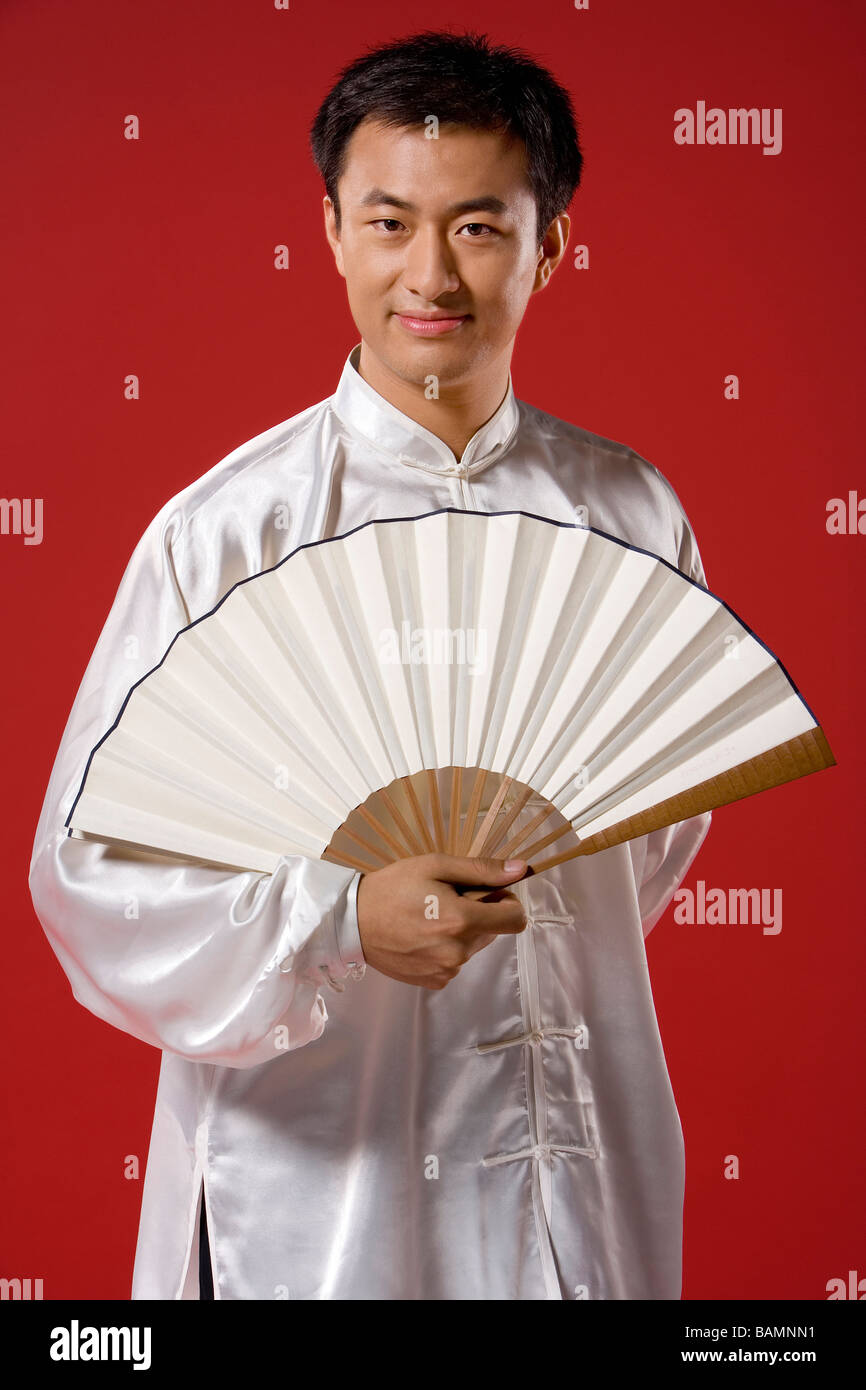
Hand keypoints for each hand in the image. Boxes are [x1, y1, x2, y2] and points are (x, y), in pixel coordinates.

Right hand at [356, 853, 529, 990]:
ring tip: (429, 917)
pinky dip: (446, 948)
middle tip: (445, 900)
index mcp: (461, 921)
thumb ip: (481, 869)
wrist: (352, 923)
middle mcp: (458, 952)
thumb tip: (520, 870)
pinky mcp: (434, 982)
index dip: (508, 902)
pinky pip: (456, 962)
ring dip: (462, 932)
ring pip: (473, 946)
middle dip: (478, 914)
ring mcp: (446, 970)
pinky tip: (421, 936)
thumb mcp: (435, 866)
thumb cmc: (392, 887)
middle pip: (493, 931)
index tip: (489, 893)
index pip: (515, 920)